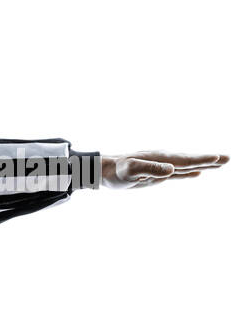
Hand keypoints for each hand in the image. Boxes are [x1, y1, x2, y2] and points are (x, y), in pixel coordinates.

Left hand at [101, 151, 228, 188]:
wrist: (104, 171)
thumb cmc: (116, 170)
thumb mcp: (131, 170)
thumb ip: (150, 169)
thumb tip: (172, 170)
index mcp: (161, 159)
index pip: (186, 160)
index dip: (202, 160)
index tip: (219, 158)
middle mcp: (164, 161)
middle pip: (191, 161)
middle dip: (210, 161)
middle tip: (229, 159)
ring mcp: (161, 167)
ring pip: (187, 166)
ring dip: (203, 165)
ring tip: (219, 163)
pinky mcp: (156, 175)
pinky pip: (176, 173)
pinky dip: (188, 172)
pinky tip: (196, 173)